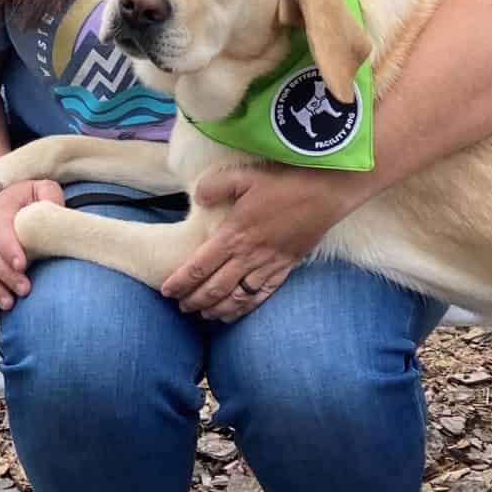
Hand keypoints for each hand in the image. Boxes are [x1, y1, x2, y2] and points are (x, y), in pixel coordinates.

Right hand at [0, 180, 64, 313]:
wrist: (10, 200)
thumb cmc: (29, 199)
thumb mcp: (43, 190)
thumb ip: (50, 197)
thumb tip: (56, 212)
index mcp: (0, 206)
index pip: (0, 226)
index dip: (9, 247)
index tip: (22, 265)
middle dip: (5, 274)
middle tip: (24, 289)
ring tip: (9, 302)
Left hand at [160, 165, 360, 320]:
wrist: (324, 192)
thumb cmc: (283, 182)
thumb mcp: (243, 176)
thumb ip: (215, 186)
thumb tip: (197, 198)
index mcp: (233, 235)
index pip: (199, 266)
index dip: (180, 281)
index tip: (166, 291)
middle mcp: (248, 256)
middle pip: (214, 287)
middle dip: (194, 300)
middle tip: (180, 306)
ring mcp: (267, 265)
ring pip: (236, 297)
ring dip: (216, 309)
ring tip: (203, 314)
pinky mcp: (285, 268)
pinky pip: (261, 296)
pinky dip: (245, 309)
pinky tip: (235, 313)